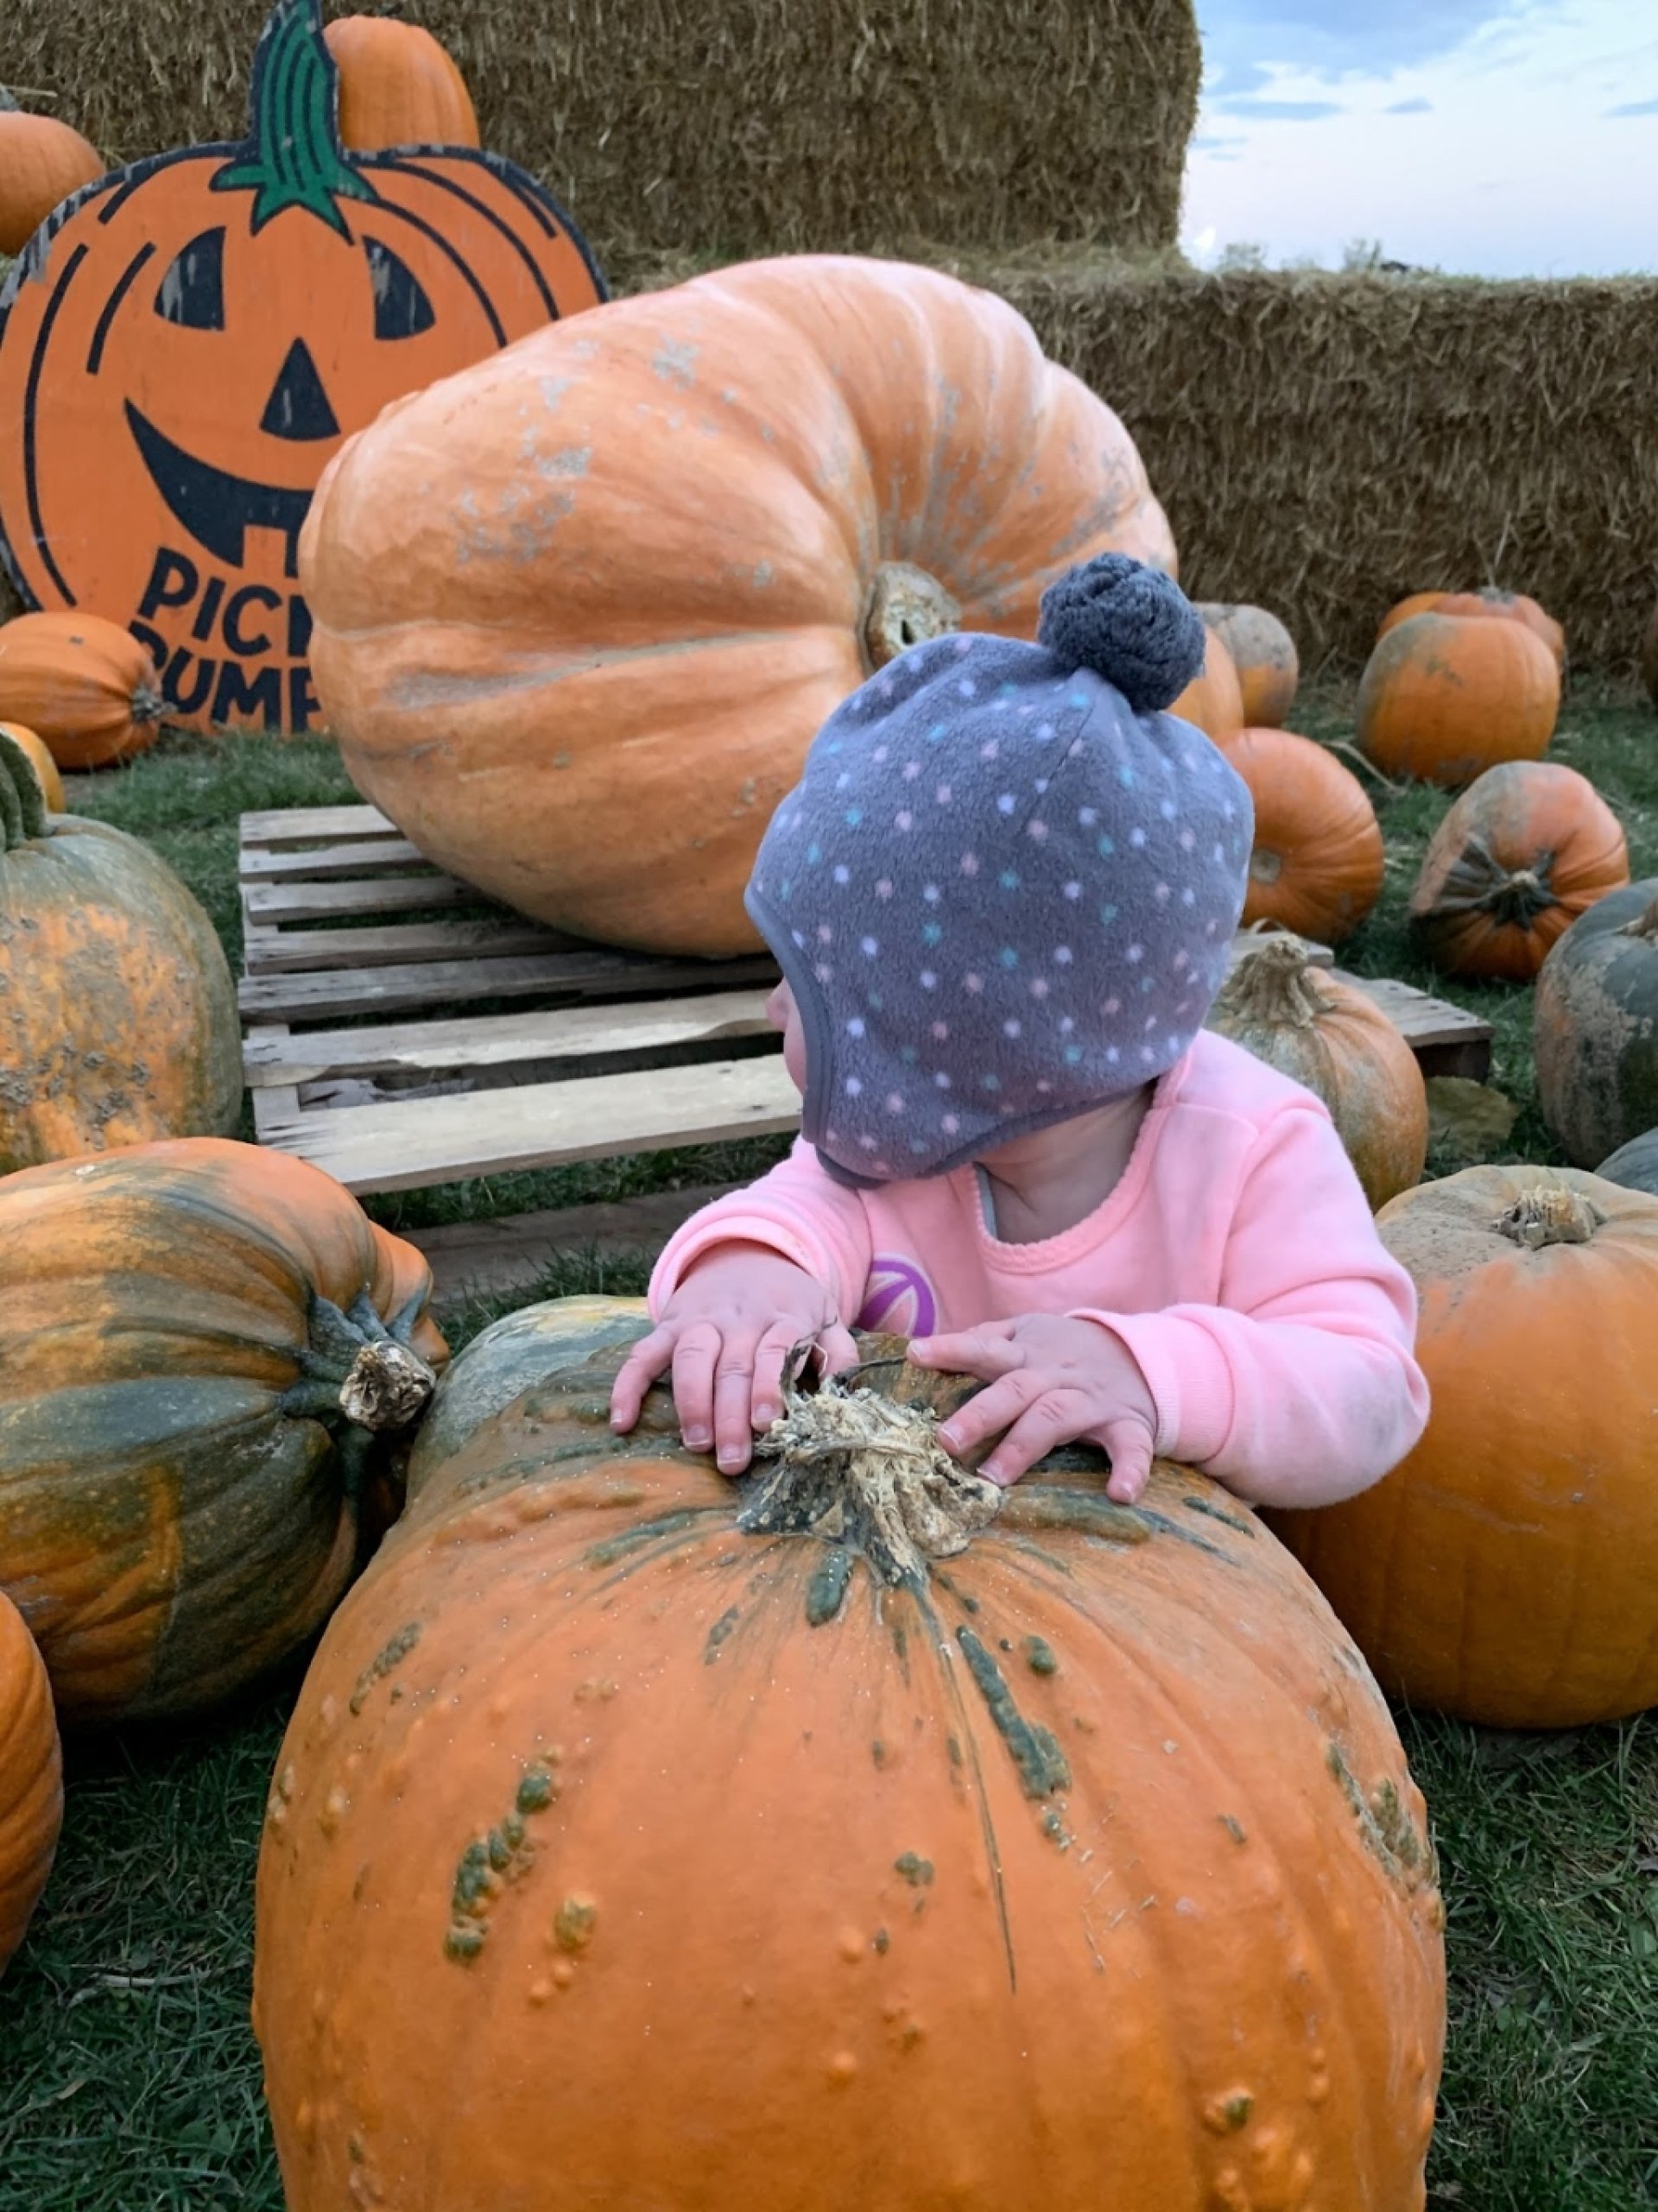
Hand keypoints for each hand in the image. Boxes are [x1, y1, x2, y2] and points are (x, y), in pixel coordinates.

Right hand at [608, 1245, 856, 1475]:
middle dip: (729, 1415)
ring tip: (696, 1444)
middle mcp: (739, 1318)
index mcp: (782, 1318)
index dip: (767, 1387)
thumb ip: (839, 1351)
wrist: (747, 1254)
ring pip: (690, 1357)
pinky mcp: (669, 1324)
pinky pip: (642, 1353)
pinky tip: (622, 1423)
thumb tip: (840, 1385)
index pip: (773, 1352)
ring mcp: (700, 1319)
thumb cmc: (791, 1303)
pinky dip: (628, 1385)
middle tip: (731, 1460)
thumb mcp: (825, 1317)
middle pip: (732, 1365)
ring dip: (691, 1402)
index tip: (765, 1424)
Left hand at [908, 1313, 1157, 1501]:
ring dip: (1024, 1447)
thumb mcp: (1030, 1332)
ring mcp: (1091, 1399)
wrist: (1143, 1354)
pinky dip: (1130, 1469)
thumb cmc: (1068, 1350)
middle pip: (1014, 1390)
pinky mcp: (1127, 1423)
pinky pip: (1131, 1447)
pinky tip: (1120, 1494)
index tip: (915, 1355)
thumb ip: (985, 1338)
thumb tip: (925, 1347)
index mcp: (1028, 1352)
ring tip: (994, 1477)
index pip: (985, 1347)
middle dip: (981, 1414)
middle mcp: (1055, 1374)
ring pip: (1055, 1417)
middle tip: (946, 1441)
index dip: (952, 1350)